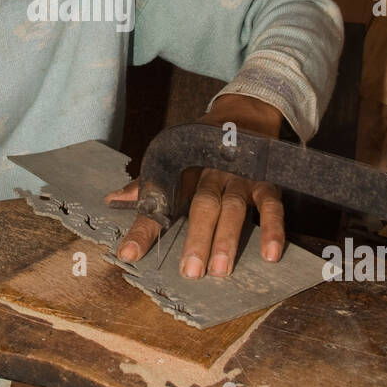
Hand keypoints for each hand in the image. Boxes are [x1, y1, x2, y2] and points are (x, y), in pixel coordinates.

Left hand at [105, 94, 285, 279]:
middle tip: (191, 271)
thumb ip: (148, 185)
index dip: (143, 230)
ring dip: (227, 239)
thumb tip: (113, 199)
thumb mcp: (172, 160)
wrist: (241, 115)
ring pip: (232, 209)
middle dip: (196, 239)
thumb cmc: (200, 147)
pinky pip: (270, 205)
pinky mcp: (265, 181)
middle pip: (202, 208)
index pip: (159, 204)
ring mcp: (239, 178)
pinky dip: (272, 228)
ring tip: (221, 269)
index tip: (128, 254)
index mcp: (183, 173)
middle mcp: (210, 175)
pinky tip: (270, 253)